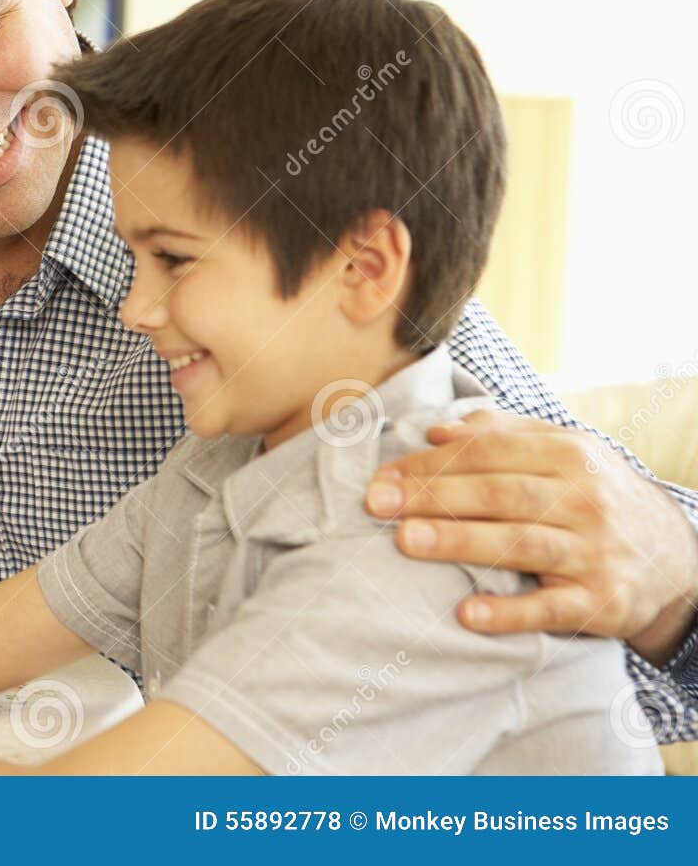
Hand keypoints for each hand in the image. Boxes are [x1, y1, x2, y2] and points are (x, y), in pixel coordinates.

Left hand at [366, 409, 697, 657]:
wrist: (674, 557)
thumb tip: (438, 429)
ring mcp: (594, 552)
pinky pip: (551, 609)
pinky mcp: (601, 602)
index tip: (382, 477)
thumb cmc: (594, 496)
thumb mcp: (563, 451)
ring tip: (405, 541)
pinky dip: (510, 613)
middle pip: (499, 494)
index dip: (431, 463)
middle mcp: (584, 500)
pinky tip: (468, 614)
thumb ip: (501, 433)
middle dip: (433, 496)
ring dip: (461, 541)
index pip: (487, 454)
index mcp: (568, 455)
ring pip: (521, 544)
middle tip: (377, 504)